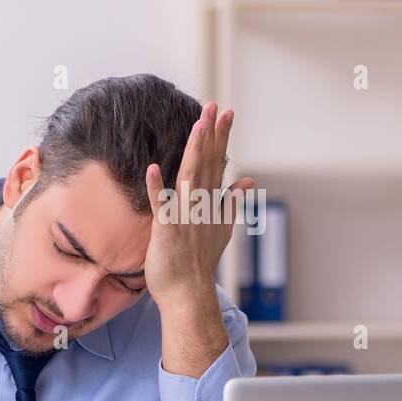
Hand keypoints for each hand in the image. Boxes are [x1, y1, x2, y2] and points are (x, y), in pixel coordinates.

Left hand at [143, 102, 253, 311]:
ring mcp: (186, 218)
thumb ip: (233, 200)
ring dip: (194, 151)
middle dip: (211, 135)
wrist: (189, 293)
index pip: (218, 163)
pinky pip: (162, 206)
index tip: (225, 113)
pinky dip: (158, 188)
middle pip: (208, 164)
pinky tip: (153, 168)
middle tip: (214, 107)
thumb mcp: (222, 227)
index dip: (221, 138)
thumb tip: (248, 179)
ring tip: (198, 125)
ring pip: (191, 177)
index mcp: (212, 203)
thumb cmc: (200, 262)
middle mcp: (202, 206)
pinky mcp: (168, 231)